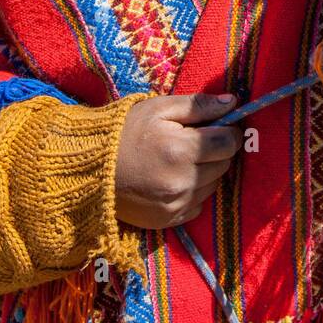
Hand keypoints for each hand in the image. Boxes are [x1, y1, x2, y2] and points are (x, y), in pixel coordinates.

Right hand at [114, 93, 241, 229]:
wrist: (89, 168)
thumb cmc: (124, 132)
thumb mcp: (158, 109)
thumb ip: (198, 105)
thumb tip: (233, 102)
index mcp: (181, 150)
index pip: (229, 142)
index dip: (227, 131)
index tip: (217, 127)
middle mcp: (182, 182)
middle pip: (224, 165)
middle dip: (216, 152)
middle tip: (194, 142)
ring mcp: (176, 204)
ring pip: (213, 186)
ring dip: (205, 172)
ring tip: (179, 161)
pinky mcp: (168, 220)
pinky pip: (198, 205)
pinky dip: (192, 192)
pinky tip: (172, 180)